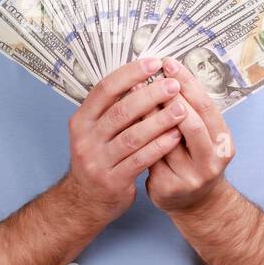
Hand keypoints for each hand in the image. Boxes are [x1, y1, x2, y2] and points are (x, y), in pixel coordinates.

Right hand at [61, 55, 187, 222]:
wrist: (83, 201)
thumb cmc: (98, 159)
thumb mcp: (94, 131)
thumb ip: (112, 108)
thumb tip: (141, 77)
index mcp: (82, 120)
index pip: (105, 89)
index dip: (130, 73)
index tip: (154, 63)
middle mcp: (86, 139)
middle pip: (121, 111)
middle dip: (150, 95)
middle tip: (173, 85)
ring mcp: (98, 161)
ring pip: (133, 136)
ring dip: (160, 120)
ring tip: (181, 109)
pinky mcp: (112, 181)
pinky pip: (140, 160)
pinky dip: (159, 146)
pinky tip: (175, 136)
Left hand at [145, 55, 235, 216]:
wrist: (195, 204)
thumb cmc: (195, 160)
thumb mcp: (204, 137)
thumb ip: (191, 112)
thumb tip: (167, 74)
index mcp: (223, 143)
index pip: (206, 107)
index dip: (188, 82)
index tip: (169, 63)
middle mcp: (211, 161)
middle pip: (191, 123)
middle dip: (169, 96)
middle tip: (149, 75)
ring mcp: (190, 177)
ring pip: (166, 140)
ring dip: (149, 113)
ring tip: (134, 92)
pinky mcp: (168, 188)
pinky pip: (150, 156)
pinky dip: (139, 136)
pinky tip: (127, 120)